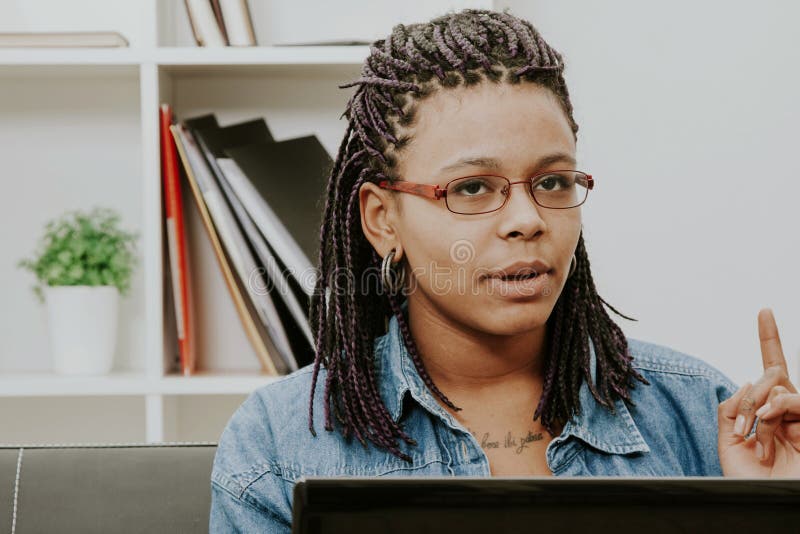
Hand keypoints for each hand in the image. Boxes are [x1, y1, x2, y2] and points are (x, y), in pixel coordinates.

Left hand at [718, 308, 799, 476]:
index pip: (769, 371)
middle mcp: (788, 412)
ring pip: (780, 387)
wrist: (762, 503)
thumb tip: (747, 381)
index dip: (769, 340)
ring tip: (755, 437)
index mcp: (767, 413)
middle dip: (751, 396)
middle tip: (744, 428)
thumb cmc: (748, 481)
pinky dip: (778, 408)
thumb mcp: (728, 444)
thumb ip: (730, 410)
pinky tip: (768, 423)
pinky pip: (795, 400)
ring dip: (760, 408)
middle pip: (771, 376)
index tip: (764, 311)